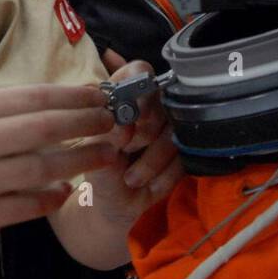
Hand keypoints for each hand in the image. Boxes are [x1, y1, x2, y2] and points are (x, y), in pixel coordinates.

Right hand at [0, 84, 120, 240]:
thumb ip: (21, 109)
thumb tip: (81, 97)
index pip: (36, 97)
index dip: (75, 97)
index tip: (104, 97)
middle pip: (44, 129)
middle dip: (86, 124)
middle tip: (114, 123)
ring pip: (44, 168)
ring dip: (83, 160)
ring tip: (108, 155)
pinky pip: (32, 204)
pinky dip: (56, 195)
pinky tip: (70, 189)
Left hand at [82, 50, 182, 221]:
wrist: (113, 206)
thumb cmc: (99, 172)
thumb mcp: (93, 153)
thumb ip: (106, 133)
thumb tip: (125, 120)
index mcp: (122, 96)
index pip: (140, 71)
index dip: (140, 88)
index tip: (133, 113)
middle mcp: (149, 106)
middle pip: (160, 104)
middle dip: (141, 135)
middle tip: (124, 152)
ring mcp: (169, 128)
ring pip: (173, 135)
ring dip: (150, 162)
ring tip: (130, 179)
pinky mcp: (184, 151)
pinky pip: (183, 159)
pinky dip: (162, 177)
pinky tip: (147, 185)